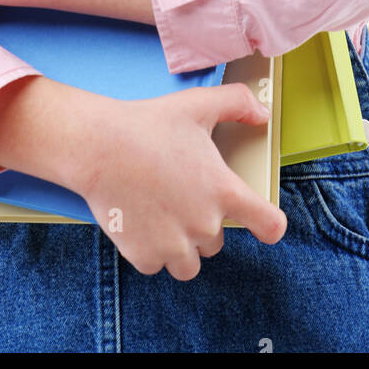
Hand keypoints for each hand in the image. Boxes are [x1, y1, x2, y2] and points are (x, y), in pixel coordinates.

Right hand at [74, 83, 287, 278]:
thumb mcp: (198, 103)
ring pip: (189, 262)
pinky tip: (139, 222)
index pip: (270, 226)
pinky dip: (149, 251)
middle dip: (202, 224)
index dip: (269, 225)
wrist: (98, 146)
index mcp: (224, 191)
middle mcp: (204, 225)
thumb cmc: (148, 124)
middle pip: (216, 241)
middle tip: (179, 196)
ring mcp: (174, 245)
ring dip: (180, 246)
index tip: (263, 223)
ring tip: (160, 215)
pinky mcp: (144, 255)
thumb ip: (237, 103)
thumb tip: (263, 114)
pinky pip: (156, 265)